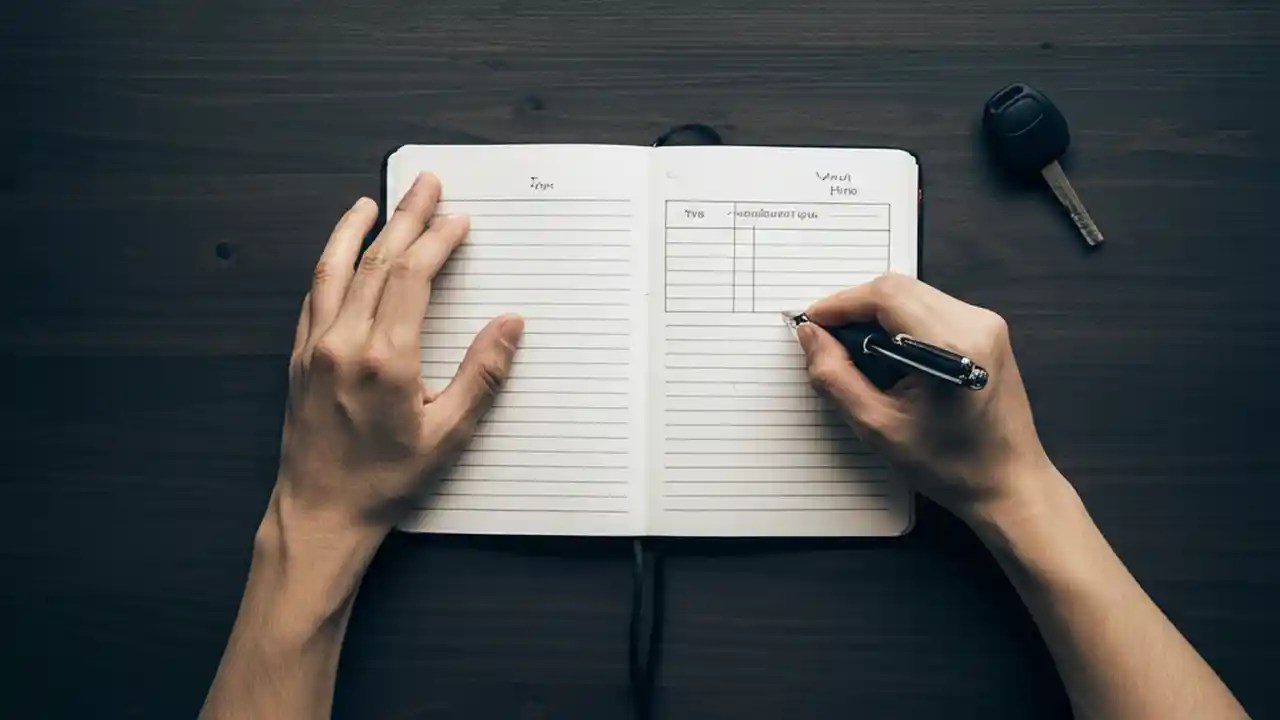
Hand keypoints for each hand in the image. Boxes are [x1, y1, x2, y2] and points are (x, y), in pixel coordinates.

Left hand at [271, 172, 522, 548]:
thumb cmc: (385, 480)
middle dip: (404, 219)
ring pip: (333, 271)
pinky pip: (312, 297)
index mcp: (385, 359)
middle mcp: (344, 344)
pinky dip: (328, 266)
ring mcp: (315, 348)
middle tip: (424, 186)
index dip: (436, 241)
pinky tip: (338, 254)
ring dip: (354, 230)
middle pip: (375, 262)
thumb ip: (482, 375)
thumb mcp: (448, 435)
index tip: (456, 220)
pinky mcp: (299, 359)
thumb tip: (510, 325)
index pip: (411, 278)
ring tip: (371, 201)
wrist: (321, 511)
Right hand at [797, 274, 1056, 523]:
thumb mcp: (877, 427)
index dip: (841, 304)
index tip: (813, 324)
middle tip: (830, 342)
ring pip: (913, 294)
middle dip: (856, 309)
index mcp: (952, 344)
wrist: (1008, 482)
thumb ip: (835, 377)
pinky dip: (900, 323)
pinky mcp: (988, 330)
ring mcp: (986, 324)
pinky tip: (890, 357)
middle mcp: (975, 323)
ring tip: (859, 355)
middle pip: (898, 289)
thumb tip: (811, 336)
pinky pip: (931, 308)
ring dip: (878, 316)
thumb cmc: (950, 465)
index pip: (885, 295)